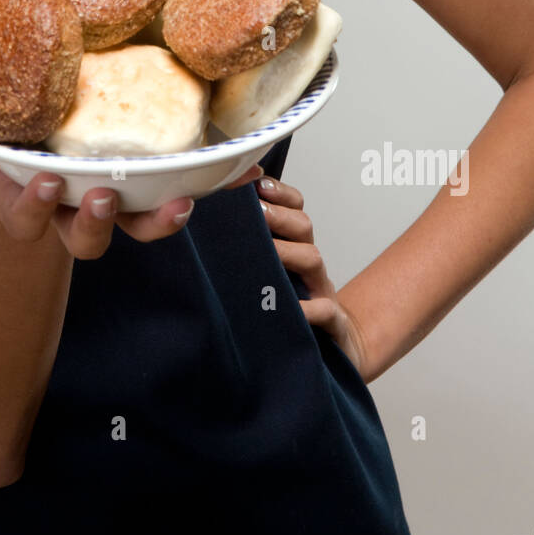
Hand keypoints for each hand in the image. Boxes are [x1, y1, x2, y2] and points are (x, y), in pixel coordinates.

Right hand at [0, 112, 265, 259]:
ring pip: (137, 227)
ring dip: (160, 221)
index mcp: (30, 197)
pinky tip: (246, 170)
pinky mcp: (154, 186)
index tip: (43, 184)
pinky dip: (216, 183)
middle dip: (96, 224)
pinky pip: (184, 191)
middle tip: (103, 198)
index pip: (25, 214)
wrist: (51, 143)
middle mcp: (74, 210)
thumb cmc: (13, 138)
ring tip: (181, 203)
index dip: (32, 205)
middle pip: (88, 237)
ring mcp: (117, 203)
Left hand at [256, 175, 369, 381]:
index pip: (293, 207)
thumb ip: (247, 249)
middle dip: (279, 214)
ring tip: (266, 254)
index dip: (279, 193)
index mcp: (293, 246)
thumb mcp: (268, 275)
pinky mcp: (331, 324)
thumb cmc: (289, 307)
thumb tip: (200, 223)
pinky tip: (291, 309)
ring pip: (312, 259)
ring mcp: (321, 291)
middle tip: (255, 212)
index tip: (257, 184)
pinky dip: (308, 309)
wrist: (334, 350)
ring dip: (288, 252)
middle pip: (302, 225)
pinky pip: (324, 311)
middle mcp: (308, 263)